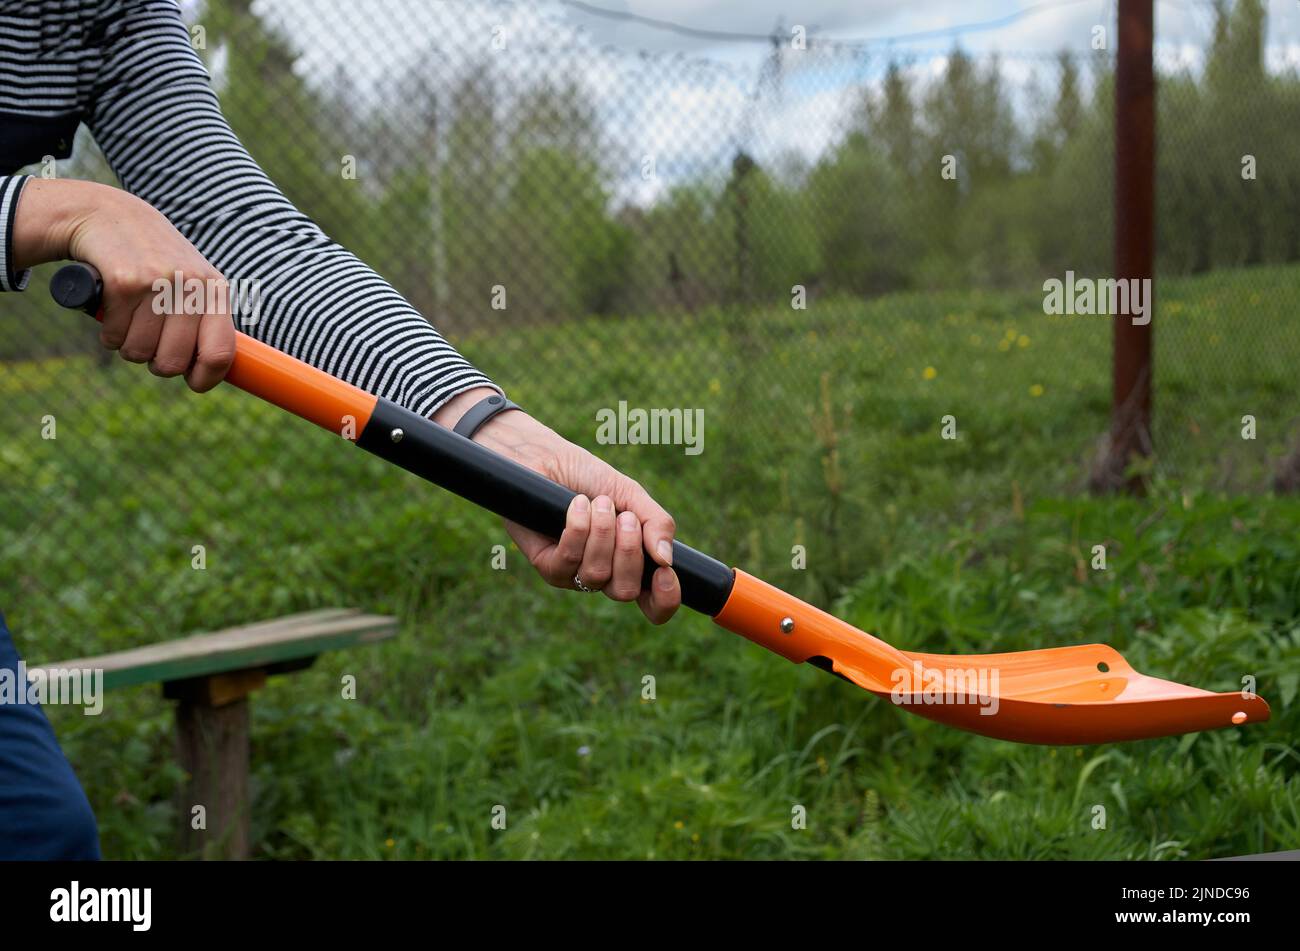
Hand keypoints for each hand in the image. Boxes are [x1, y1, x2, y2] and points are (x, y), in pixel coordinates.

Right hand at [12, 179, 234, 391]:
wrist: (110, 215)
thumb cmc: (157, 262)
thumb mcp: (194, 283)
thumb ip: (206, 322)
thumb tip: (213, 374)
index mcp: (215, 290)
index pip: (220, 353)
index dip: (206, 378)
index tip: (193, 382)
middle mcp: (191, 286)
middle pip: (173, 361)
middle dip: (157, 363)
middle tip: (150, 345)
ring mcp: (158, 283)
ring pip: (140, 352)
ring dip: (129, 347)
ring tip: (130, 321)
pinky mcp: (123, 283)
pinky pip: (113, 336)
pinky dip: (108, 333)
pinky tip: (112, 310)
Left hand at [434, 389, 681, 623]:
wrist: (547, 459)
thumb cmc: (589, 477)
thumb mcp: (631, 495)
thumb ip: (656, 524)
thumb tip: (666, 559)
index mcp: (631, 562)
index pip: (653, 603)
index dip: (665, 598)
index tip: (665, 572)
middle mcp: (605, 575)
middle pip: (626, 591)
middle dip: (628, 551)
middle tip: (624, 517)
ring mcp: (575, 575)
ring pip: (598, 575)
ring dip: (602, 534)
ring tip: (598, 503)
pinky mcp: (548, 567)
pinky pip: (569, 561)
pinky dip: (578, 529)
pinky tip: (576, 506)